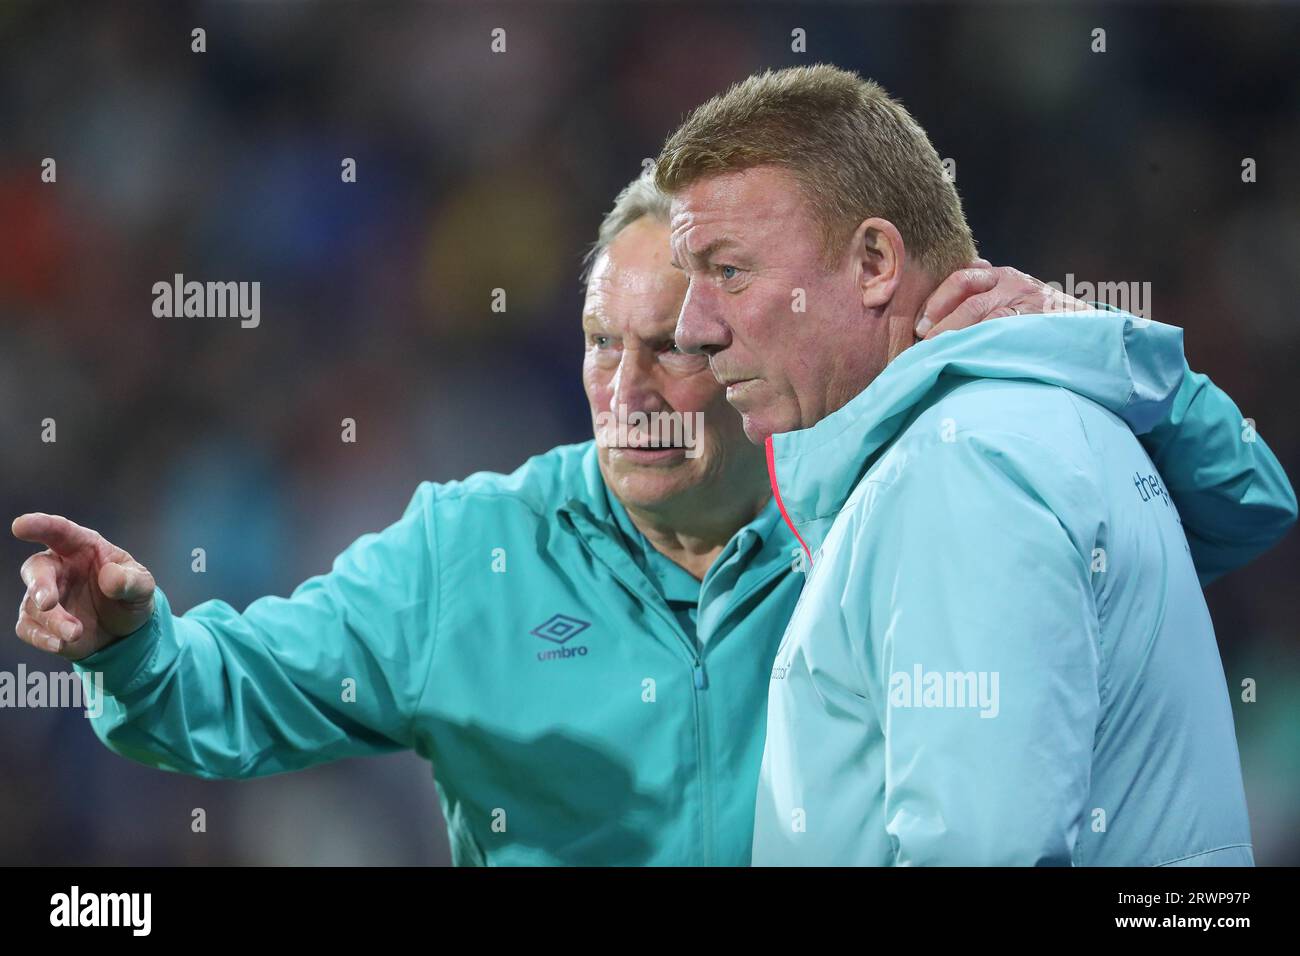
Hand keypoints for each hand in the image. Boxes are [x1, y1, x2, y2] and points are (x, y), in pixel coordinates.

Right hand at [12, 513, 155, 661]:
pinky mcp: (40, 622)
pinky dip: (41, 637)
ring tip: (75, 633)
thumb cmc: (129, 594)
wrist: (125, 629)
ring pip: (33, 604)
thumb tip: (110, 577)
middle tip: (47, 602)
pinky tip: (59, 644)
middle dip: (39, 584)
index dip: (39, 525)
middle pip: (37, 568)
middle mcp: (59, 568)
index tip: (20, 525)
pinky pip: (27, 627)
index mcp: (82, 547)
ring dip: (52, 620)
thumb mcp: (142, 586)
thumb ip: (130, 580)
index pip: (59, 531)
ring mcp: (46, 595)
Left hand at [916, 261, 1091, 340]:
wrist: (1088, 330)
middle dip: (938, 317)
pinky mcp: (1035, 318)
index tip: (919, 325)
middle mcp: (1013, 281)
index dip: (936, 301)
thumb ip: (984, 300)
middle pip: (965, 291)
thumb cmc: (1042, 322)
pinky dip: (977, 342)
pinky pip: (999, 329)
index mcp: (1003, 275)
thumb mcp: (1014, 301)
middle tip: (922, 340)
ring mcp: (1026, 298)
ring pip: (979, 310)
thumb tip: (937, 321)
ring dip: (952, 332)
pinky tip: (964, 355)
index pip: (962, 279)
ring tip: (935, 351)